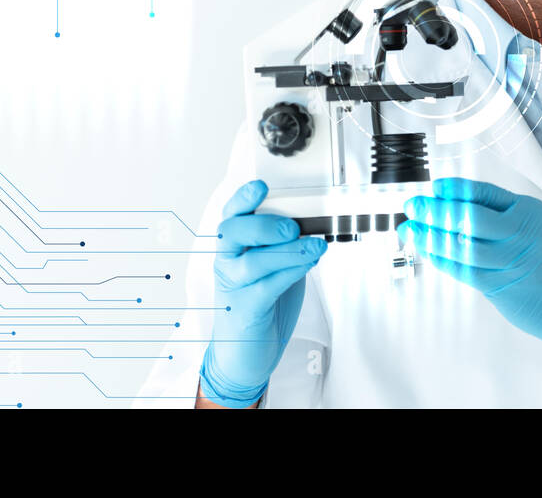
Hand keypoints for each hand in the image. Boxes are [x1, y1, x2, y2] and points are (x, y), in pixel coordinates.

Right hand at [199, 180, 326, 407]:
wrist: (245, 353)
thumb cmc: (261, 302)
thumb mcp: (275, 264)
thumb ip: (284, 244)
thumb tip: (313, 223)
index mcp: (233, 246)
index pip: (231, 215)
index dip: (243, 198)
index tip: (260, 187)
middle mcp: (227, 262)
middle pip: (233, 232)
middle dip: (265, 225)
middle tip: (293, 228)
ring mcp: (232, 287)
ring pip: (253, 261)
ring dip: (288, 251)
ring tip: (314, 248)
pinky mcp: (245, 310)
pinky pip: (266, 287)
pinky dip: (289, 272)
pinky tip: (307, 265)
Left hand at [398, 177, 541, 360]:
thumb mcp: (537, 222)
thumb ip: (502, 212)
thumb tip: (459, 204)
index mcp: (527, 212)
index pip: (484, 194)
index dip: (455, 189)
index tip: (435, 187)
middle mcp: (517, 234)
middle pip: (469, 217)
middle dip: (435, 210)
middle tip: (414, 205)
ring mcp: (508, 260)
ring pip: (461, 245)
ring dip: (430, 236)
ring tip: (411, 228)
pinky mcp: (499, 285)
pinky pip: (463, 269)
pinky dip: (442, 259)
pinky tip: (428, 251)